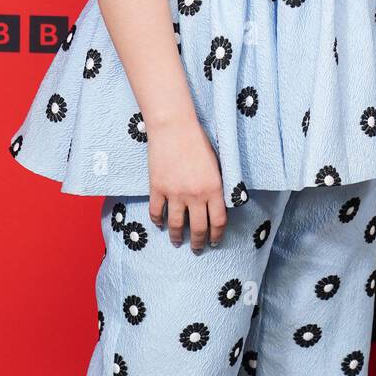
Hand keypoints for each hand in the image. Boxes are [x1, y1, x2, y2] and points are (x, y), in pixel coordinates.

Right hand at [146, 116, 226, 251]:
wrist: (174, 127)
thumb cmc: (198, 140)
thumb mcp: (217, 164)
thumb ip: (217, 185)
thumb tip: (217, 204)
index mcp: (214, 188)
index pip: (218, 221)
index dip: (217, 235)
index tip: (215, 242)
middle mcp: (195, 195)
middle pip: (198, 228)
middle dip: (198, 242)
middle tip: (197, 249)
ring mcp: (174, 193)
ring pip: (175, 224)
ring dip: (177, 236)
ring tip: (177, 242)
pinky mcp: (157, 188)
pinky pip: (156, 211)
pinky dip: (157, 221)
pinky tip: (160, 224)